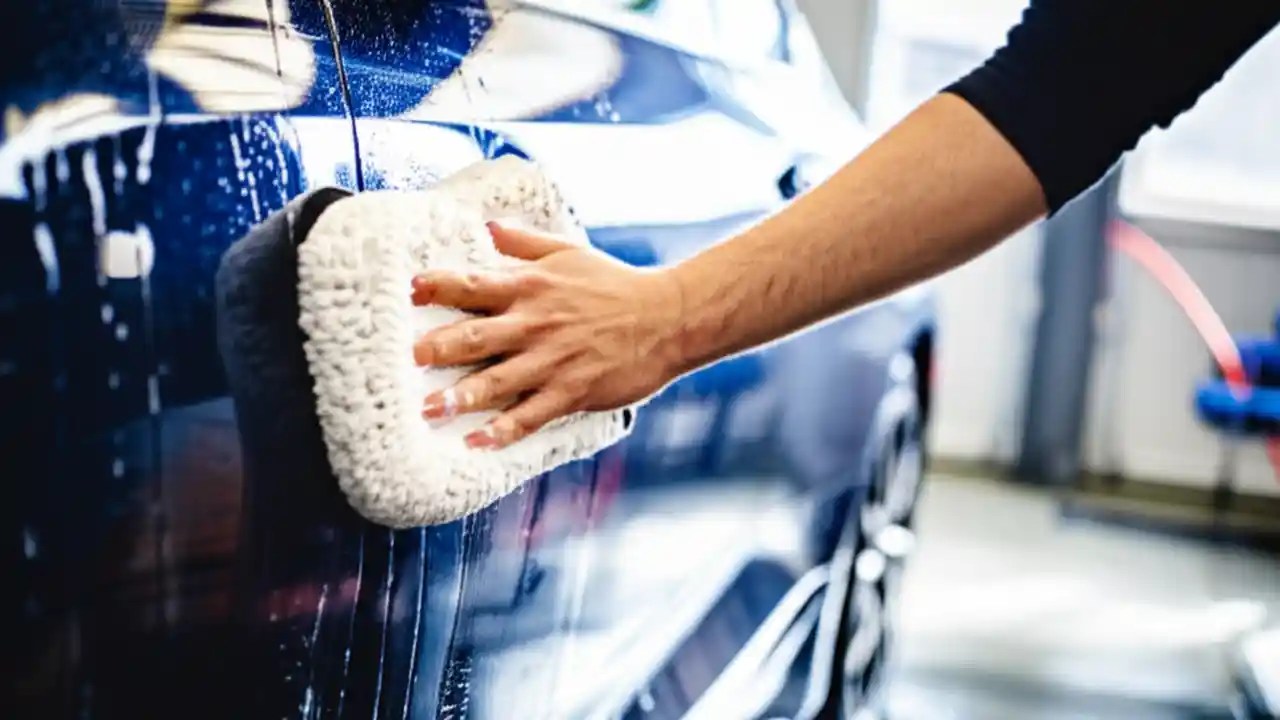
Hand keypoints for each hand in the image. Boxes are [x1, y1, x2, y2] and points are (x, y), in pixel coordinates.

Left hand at [412, 222, 683, 448]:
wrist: (667, 317)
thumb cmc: (616, 284)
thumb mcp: (569, 253)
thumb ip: (525, 243)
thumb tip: (488, 227)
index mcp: (531, 287)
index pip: (476, 284)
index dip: (440, 285)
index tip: (410, 289)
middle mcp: (535, 324)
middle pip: (478, 336)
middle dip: (440, 347)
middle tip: (409, 358)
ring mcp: (553, 361)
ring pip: (498, 380)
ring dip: (462, 395)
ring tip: (430, 409)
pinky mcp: (572, 391)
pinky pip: (531, 414)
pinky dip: (504, 430)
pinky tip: (477, 442)